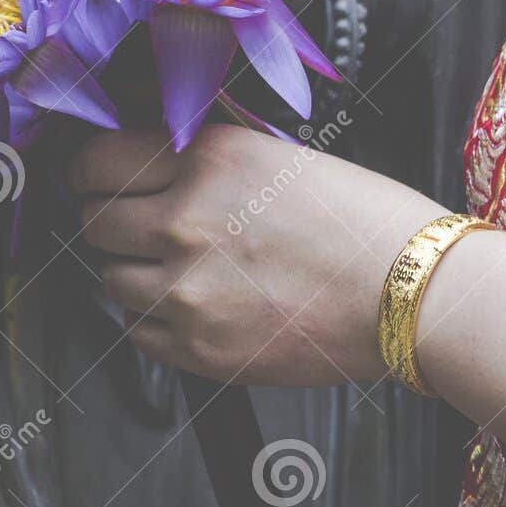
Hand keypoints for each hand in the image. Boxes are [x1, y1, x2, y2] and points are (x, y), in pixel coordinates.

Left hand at [69, 124, 445, 385]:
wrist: (413, 294)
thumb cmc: (366, 224)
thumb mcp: (279, 158)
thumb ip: (207, 159)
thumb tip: (152, 162)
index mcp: (206, 159)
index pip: (96, 160)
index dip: (92, 171)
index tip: (98, 179)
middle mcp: (184, 220)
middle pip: (92, 222)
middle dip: (110, 223)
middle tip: (139, 228)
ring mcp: (186, 290)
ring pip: (110, 280)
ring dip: (134, 274)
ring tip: (182, 271)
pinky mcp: (199, 349)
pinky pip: (138, 333)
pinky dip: (156, 322)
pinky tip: (198, 308)